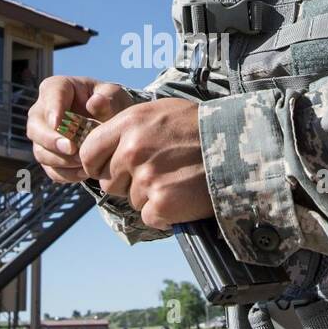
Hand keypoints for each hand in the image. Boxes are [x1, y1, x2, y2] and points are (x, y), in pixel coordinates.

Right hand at [26, 75, 134, 184]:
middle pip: (35, 127)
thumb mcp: (115, 97)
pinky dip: (66, 173)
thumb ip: (109, 99)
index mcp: (58, 88)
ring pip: (40, 151)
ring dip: (61, 160)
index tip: (58, 123)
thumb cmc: (111, 104)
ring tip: (84, 163)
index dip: (51, 109)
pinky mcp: (49, 156)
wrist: (112, 125)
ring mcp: (43, 136)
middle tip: (71, 148)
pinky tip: (84, 172)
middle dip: (51, 140)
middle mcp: (44, 111)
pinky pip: (51, 169)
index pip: (50, 93)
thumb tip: (94, 103)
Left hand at [78, 97, 213, 229]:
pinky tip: (181, 196)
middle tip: (156, 173)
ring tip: (176, 180)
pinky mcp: (161, 203)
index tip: (109, 169)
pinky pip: (149, 216)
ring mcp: (146, 178)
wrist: (238, 147)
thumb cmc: (200, 128)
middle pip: (108, 181)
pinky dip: (164, 213)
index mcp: (129, 124)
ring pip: (131, 200)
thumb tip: (106, 146)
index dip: (97, 164)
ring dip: (149, 196)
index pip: (89, 152)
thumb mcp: (160, 112)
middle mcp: (132, 150)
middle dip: (126, 183)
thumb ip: (129, 127)